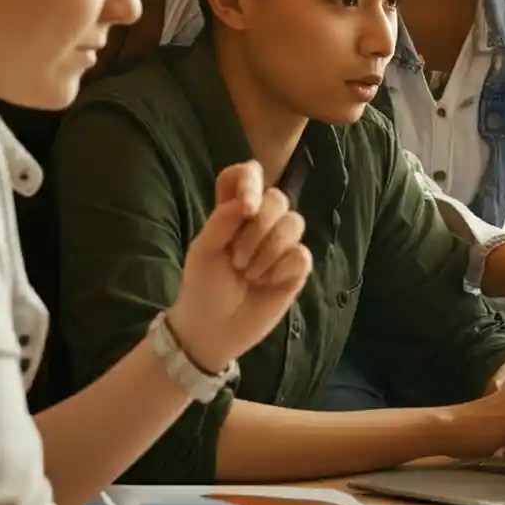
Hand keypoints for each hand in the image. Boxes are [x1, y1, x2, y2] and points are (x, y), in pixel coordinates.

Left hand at [168, 160, 311, 372]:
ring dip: (268, 252)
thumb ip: (222, 219)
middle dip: (258, 230)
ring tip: (250, 275)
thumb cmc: (203, 287)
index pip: (247, 174)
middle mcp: (261, 222)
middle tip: (236, 259)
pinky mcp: (296, 268)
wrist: (213, 330)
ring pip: (295, 223)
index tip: (245, 207)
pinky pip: (302, 254)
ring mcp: (281, 244)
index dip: (250, 181)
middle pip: (278, 197)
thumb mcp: (203, 250)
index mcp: (234, 210)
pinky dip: (282, 269)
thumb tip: (250, 201)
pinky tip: (268, 284)